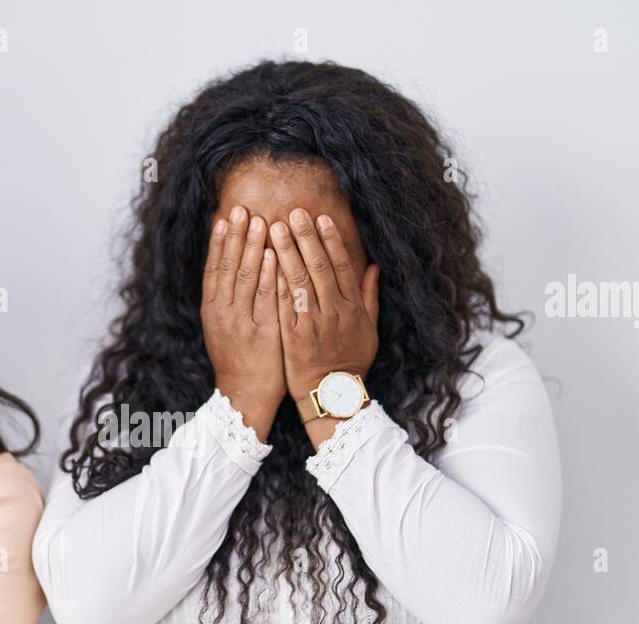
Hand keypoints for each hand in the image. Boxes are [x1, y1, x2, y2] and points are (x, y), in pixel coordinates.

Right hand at [201, 204, 284, 438]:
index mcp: (212, 310)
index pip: (213, 269)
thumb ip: (224, 300)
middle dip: (235, 236)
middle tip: (242, 209)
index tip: (224, 217)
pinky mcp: (262, 332)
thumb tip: (228, 268)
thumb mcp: (222, 328)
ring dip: (252, 247)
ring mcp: (242, 322)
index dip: (219, 242)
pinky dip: (268, 274)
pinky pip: (265, 298)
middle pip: (227, 267)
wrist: (244, 396)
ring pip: (244, 278)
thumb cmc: (237, 360)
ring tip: (260, 221)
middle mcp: (223, 313)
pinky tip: (273, 254)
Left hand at [269, 208, 379, 402]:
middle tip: (294, 213)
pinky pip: (283, 304)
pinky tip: (265, 262)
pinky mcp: (292, 336)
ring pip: (299, 282)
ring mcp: (311, 324)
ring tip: (274, 228)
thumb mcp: (369, 329)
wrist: (332, 395)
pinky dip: (275, 281)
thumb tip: (373, 266)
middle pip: (319, 268)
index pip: (341, 267)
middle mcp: (333, 313)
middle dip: (306, 238)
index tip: (321, 218)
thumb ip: (369, 296)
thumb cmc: (351, 362)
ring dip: (287, 253)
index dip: (331, 241)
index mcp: (352, 309)